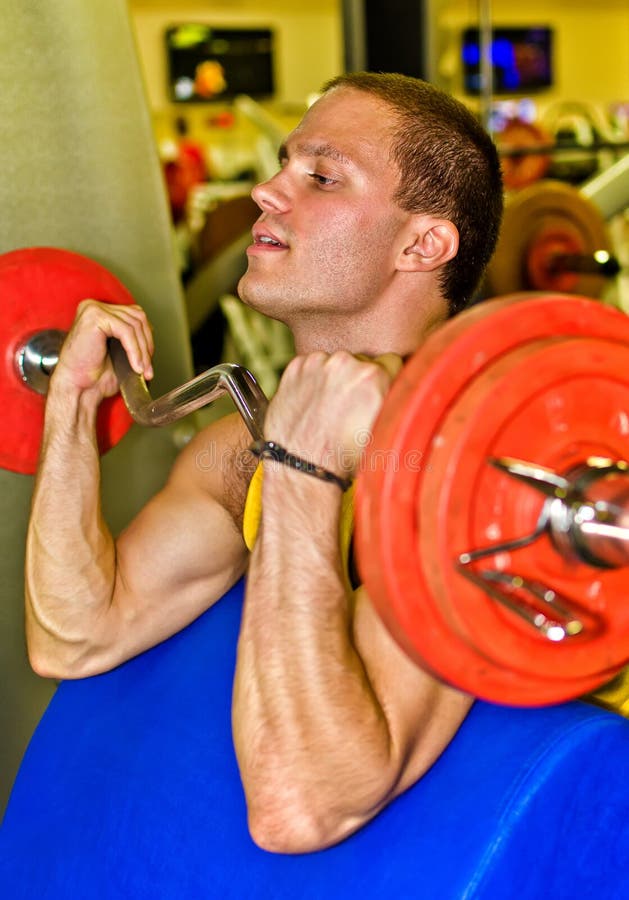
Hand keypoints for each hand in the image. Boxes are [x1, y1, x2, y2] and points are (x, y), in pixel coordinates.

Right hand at [52, 300, 153, 401]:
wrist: (78, 389)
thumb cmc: (95, 376)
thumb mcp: (120, 353)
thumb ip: (133, 339)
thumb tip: (154, 332)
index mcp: (99, 312)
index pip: (135, 316)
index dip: (146, 339)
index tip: (149, 362)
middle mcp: (94, 307)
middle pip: (137, 318)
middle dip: (147, 345)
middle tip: (148, 369)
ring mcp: (93, 309)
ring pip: (134, 325)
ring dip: (142, 351)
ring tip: (142, 370)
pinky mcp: (94, 317)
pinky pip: (126, 331)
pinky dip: (135, 351)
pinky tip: (136, 366)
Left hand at [264, 351, 402, 479]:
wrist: (302, 466)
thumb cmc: (346, 457)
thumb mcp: (387, 435)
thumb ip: (402, 407)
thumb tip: (417, 401)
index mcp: (374, 377)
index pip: (392, 362)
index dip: (386, 382)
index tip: (376, 397)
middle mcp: (346, 363)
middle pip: (363, 362)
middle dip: (359, 381)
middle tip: (351, 409)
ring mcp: (318, 363)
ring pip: (337, 364)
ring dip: (336, 379)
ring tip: (329, 409)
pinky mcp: (297, 366)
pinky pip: (313, 366)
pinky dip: (314, 380)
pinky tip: (313, 403)